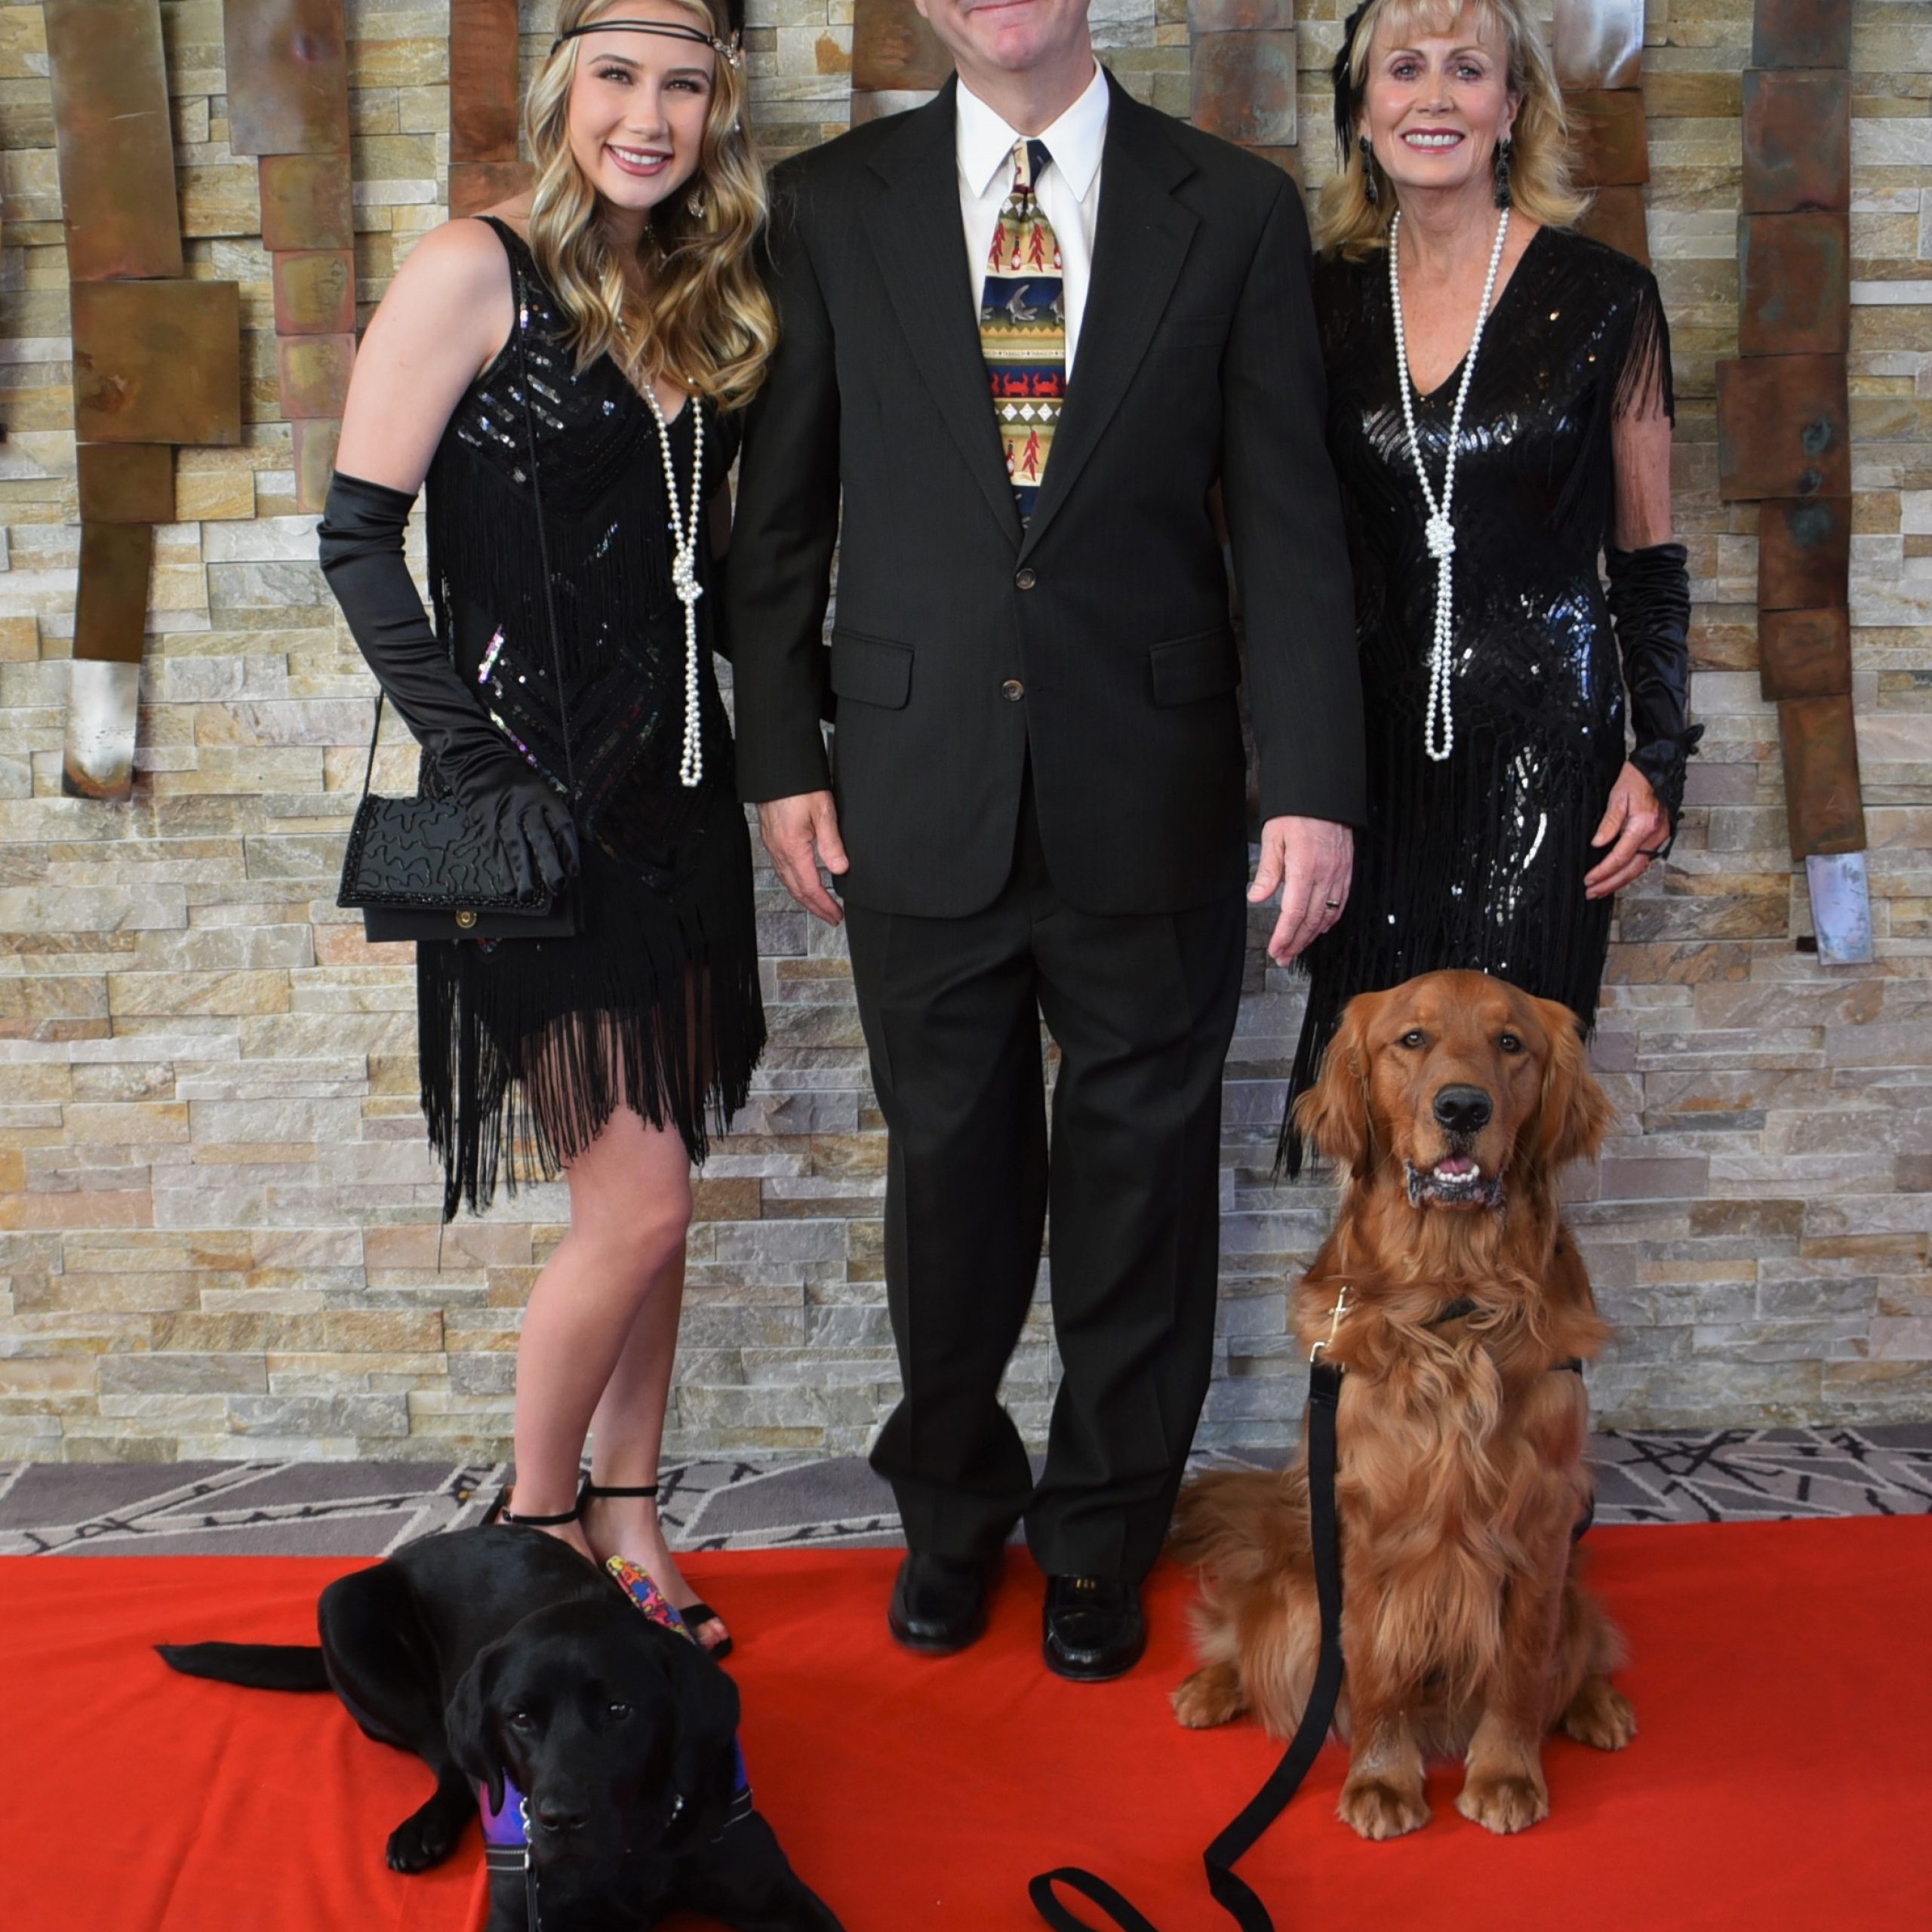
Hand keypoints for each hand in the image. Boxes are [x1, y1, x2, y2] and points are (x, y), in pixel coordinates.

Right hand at [471, 768, 577, 897]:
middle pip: (541, 838)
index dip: (570, 851)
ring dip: (523, 873)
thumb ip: (555, 816)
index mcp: (545, 797)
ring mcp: (504, 816)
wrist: (480, 765)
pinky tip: (508, 887)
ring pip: (516, 847)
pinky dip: (502, 870)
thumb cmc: (518, 783)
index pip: (563, 826)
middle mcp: (526, 806)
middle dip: (550, 864)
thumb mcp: (542, 790)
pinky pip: (495, 850)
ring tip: (528, 894)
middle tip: (557, 886)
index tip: (575, 873)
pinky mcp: (486, 824)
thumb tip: (574, 846)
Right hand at [758, 789, 848, 924]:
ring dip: (804, 896)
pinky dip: (794, 881)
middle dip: (815, 907)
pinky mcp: (770, 837)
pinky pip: (781, 868)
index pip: (810, 887)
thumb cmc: (798, 784)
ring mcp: (772, 845)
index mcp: (793, 848)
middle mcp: (779, 850)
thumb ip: (832, 843)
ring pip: (787, 880)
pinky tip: (802, 880)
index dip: (824, 905)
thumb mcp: (824, 811)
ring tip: (819, 905)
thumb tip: (841, 869)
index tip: (836, 916)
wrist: (775, 767)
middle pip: (797, 889)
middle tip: (831, 918)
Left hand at [1249, 816, 1352, 964]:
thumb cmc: (1295, 813)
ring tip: (1297, 948)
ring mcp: (1339, 874)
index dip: (1284, 936)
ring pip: (1327, 914)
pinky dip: (1330, 919)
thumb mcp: (1273, 839)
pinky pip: (1341, 902)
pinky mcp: (1346, 870)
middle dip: (1296, 943)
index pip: (1294, 913)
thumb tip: (1257, 898)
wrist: (1323, 793)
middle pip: (1311, 920)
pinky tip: (1319, 927)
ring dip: (1312, 936)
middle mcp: (1326, 875)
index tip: (1275, 950)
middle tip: (1283, 958)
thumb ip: (1268, 871)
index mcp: (1305, 869)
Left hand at [1584, 762, 1668, 898]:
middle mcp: (1655, 834)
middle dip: (1611, 883)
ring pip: (1640, 867)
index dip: (1603, 871)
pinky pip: (1645, 859)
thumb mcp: (1617, 797)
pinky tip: (1619, 876)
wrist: (1657, 767)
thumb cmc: (1637, 778)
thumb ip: (1608, 824)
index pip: (1620, 857)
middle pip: (1632, 869)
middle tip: (1593, 893)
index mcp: (1644, 825)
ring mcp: (1660, 836)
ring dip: (1620, 881)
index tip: (1589, 880)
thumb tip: (1597, 844)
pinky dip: (1631, 871)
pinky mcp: (1660, 835)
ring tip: (1602, 889)